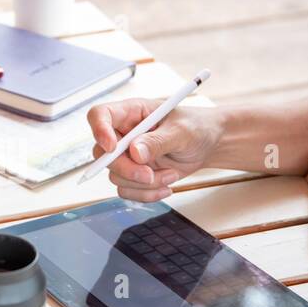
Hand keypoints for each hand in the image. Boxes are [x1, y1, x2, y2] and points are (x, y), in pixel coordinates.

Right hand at [87, 99, 223, 201]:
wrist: (208, 145)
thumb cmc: (195, 128)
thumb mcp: (182, 131)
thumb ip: (158, 141)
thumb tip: (135, 152)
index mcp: (131, 112)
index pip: (100, 115)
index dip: (99, 130)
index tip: (112, 147)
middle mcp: (123, 134)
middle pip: (102, 154)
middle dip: (126, 169)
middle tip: (149, 175)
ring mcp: (126, 156)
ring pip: (116, 176)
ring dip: (144, 183)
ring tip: (170, 174)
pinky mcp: (133, 174)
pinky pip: (127, 190)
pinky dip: (147, 194)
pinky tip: (166, 185)